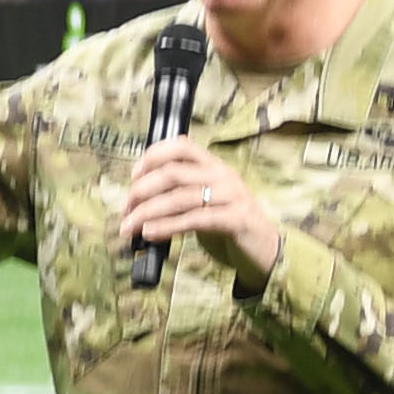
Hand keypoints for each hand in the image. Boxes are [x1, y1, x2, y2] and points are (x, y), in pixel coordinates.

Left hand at [122, 136, 280, 281]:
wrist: (266, 248)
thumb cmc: (229, 223)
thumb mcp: (207, 200)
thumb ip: (180, 193)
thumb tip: (139, 201)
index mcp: (214, 166)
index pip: (181, 145)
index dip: (153, 156)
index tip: (133, 175)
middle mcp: (223, 175)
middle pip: (172, 173)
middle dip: (142, 190)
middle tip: (126, 208)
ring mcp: (231, 196)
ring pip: (179, 198)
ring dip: (147, 212)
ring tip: (129, 226)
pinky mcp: (235, 219)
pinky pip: (194, 220)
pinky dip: (167, 226)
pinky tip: (150, 233)